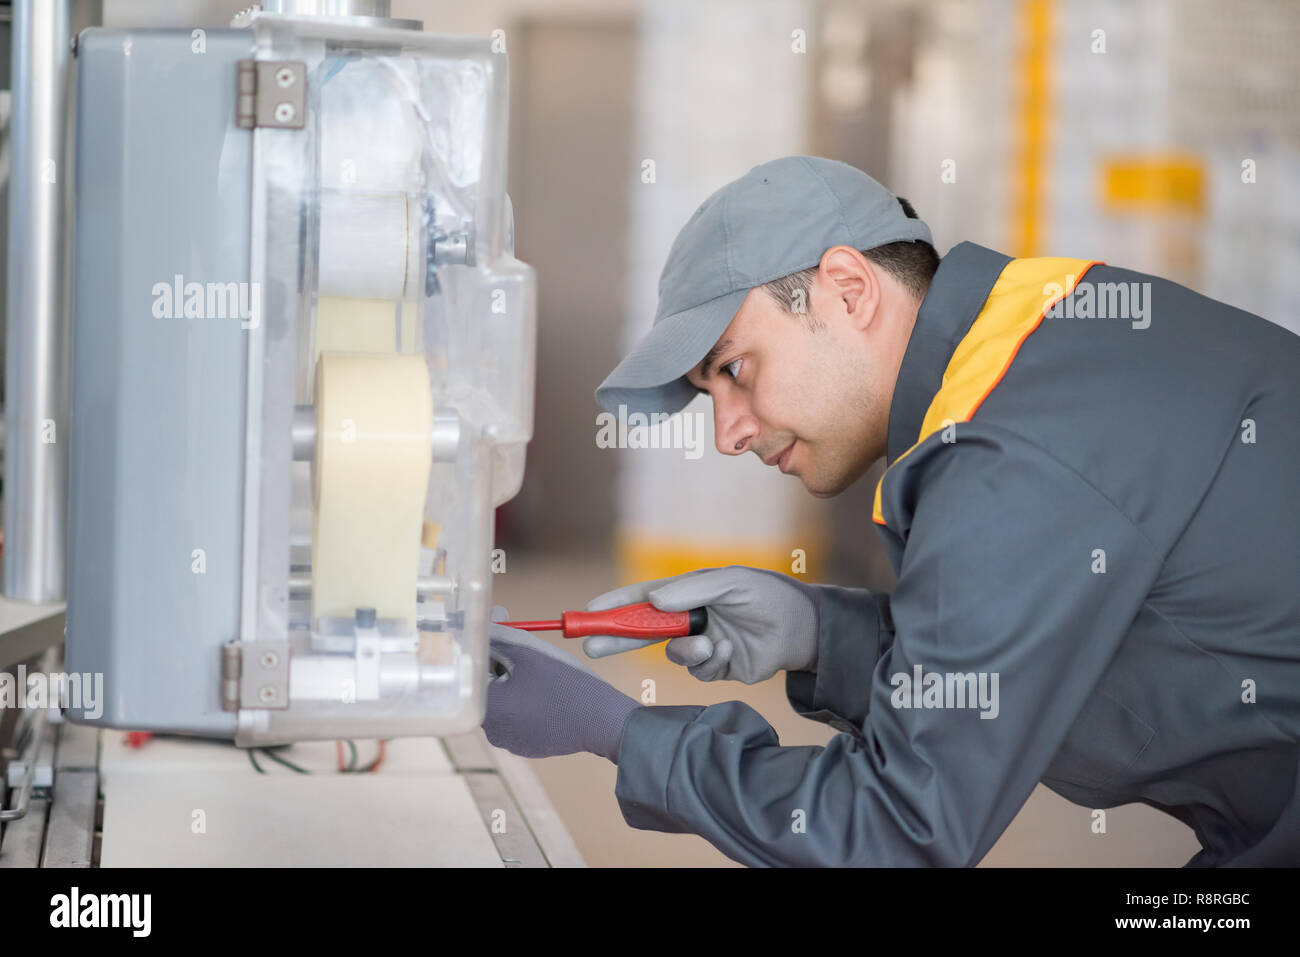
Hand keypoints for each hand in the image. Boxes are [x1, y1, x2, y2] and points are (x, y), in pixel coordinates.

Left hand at [482, 607, 638, 761]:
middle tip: (525, 644)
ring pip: (505, 700)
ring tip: (540, 669)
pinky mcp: (528, 746)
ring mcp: (511, 742)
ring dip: (516, 680)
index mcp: (486, 708)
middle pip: (488, 685)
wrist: (603, 721)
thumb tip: (480, 624)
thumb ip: (496, 636)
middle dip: (503, 661)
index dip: (489, 643)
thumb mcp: (528, 652)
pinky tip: (547, 690)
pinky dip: (528, 700)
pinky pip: (520, 717)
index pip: (475, 668)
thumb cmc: (566, 685)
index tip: (503, 626)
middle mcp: (492, 731)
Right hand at [581, 566, 818, 683]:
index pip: (645, 598)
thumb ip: (693, 590)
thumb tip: (654, 601)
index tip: (591, 611)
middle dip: (618, 638)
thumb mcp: (733, 583)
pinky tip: (731, 651)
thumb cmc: (770, 596)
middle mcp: (692, 617)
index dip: (617, 605)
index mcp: (691, 592)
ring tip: (713, 644)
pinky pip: (699, 672)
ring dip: (689, 653)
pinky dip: (712, 663)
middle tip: (591, 646)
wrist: (805, 630)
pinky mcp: (718, 667)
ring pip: (674, 656)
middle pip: (645, 630)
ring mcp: (703, 643)